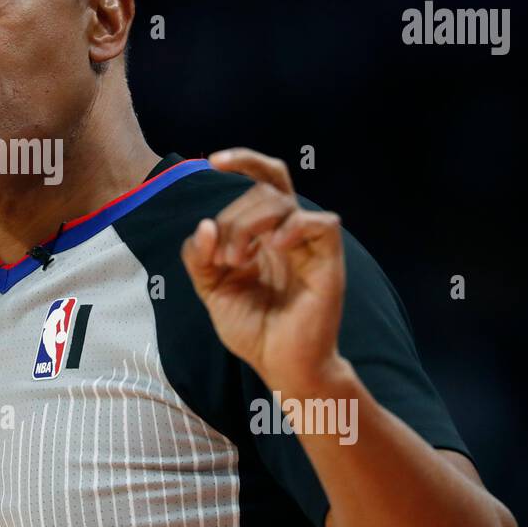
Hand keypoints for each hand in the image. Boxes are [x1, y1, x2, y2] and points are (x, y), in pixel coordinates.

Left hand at [180, 148, 349, 394]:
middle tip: (223, 258)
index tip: (214, 161)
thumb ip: (199, 257)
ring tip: (236, 262)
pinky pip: (322, 223)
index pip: (262, 180)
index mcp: (264, 234)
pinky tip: (273, 248)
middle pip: (264, 191)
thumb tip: (205, 225)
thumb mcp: (211, 289)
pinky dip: (293, 227)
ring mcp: (310, 246)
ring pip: (284, 202)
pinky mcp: (328, 263)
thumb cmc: (252, 328)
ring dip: (249, 225)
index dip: (244, 160)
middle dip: (233, 219)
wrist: (279, 366)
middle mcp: (288, 234)